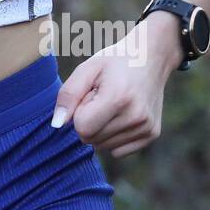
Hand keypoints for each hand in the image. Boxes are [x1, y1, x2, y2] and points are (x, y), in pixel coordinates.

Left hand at [49, 17, 181, 157]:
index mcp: (118, 98)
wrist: (151, 58)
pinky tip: (121, 116)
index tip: (90, 94)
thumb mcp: (87, 69)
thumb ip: (68, 95)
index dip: (79, 111)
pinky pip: (118, 151)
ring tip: (112, 105)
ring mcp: (146, 128)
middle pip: (91, 139)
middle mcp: (136, 117)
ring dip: (100, 129)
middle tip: (101, 98)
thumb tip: (57, 125)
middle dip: (88, 120)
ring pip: (102, 147)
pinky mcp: (152, 134)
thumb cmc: (114, 62)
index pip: (82, 128)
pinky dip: (113, 137)